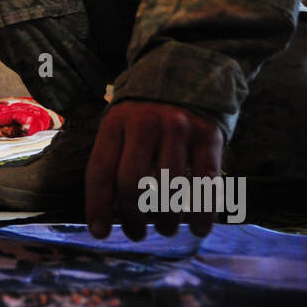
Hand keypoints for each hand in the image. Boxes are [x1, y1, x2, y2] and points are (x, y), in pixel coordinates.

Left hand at [85, 99, 223, 241]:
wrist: (189, 73)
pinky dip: (203, 212)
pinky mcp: (208, 135)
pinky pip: (205, 183)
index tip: (100, 233)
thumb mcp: (122, 125)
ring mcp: (178, 128)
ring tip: (166, 229)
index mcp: (115, 123)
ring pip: (169, 187)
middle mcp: (145, 124)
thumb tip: (109, 213)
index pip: (100, 171)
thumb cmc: (147, 114)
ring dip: (166, 220)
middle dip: (133, 217)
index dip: (97, 207)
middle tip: (137, 233)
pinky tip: (199, 229)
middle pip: (133, 183)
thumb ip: (115, 160)